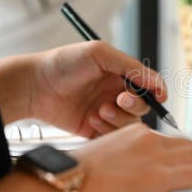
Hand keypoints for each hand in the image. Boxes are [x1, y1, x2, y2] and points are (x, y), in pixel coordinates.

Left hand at [31, 41, 164, 137]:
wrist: (33, 86)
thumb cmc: (63, 63)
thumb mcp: (100, 54)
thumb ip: (132, 66)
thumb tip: (157, 82)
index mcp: (120, 74)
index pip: (150, 85)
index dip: (157, 92)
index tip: (159, 97)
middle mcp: (116, 93)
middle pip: (143, 107)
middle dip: (134, 105)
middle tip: (117, 100)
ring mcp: (106, 113)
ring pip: (130, 124)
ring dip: (119, 119)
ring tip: (98, 111)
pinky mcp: (95, 130)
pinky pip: (113, 138)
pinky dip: (106, 131)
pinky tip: (90, 120)